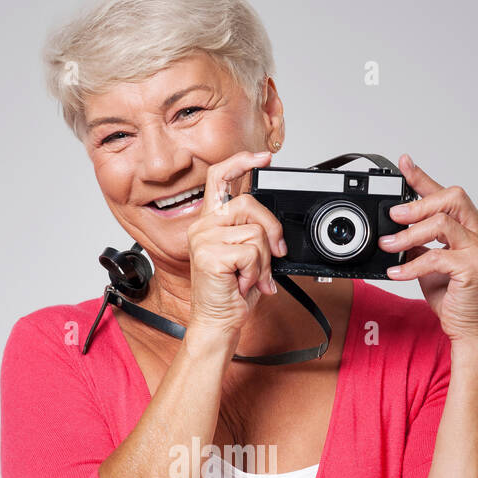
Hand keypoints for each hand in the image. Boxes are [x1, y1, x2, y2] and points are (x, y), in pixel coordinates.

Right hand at [185, 149, 285, 340]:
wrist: (219, 321)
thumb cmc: (232, 291)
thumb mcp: (248, 256)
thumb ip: (255, 233)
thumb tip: (275, 228)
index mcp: (211, 222)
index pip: (219, 177)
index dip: (241, 161)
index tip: (263, 156)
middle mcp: (203, 226)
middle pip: (250, 204)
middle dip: (272, 230)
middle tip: (274, 255)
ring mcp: (203, 239)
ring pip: (256, 233)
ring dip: (263, 261)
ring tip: (250, 276)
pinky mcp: (209, 254)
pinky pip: (251, 252)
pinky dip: (255, 272)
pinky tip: (242, 283)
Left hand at [378, 154, 477, 340]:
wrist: (471, 329)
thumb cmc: (455, 298)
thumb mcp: (431, 267)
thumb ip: (419, 246)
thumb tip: (394, 233)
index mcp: (472, 229)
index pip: (448, 195)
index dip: (424, 178)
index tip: (403, 162)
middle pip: (452, 198)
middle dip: (418, 203)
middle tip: (392, 216)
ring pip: (444, 223)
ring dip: (410, 233)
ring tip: (388, 245)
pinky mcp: (474, 269)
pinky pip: (437, 257)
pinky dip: (411, 264)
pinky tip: (396, 272)